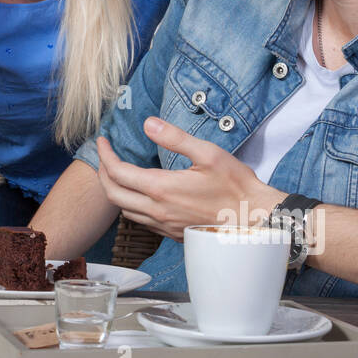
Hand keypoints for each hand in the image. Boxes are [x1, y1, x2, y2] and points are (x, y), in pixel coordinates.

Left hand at [95, 119, 285, 238]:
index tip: (103, 140)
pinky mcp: (171, 234)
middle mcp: (157, 210)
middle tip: (104, 155)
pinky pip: (140, 220)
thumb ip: (174, 137)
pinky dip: (130, 204)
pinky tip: (139, 192)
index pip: (118, 172)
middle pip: (113, 194)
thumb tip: (148, 123)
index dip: (105, 154)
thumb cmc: (235, 185)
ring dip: (115, 190)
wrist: (254, 219)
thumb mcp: (208, 153)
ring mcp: (164, 225)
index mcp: (162, 188)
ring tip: (117, 171)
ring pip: (124, 210)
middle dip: (102, 173)